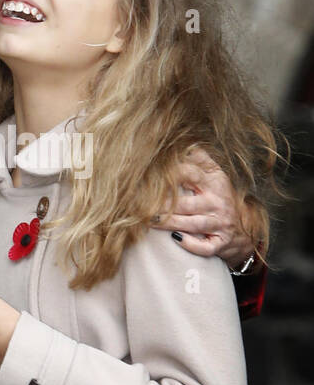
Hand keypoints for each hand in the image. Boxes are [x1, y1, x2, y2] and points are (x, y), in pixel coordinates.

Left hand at [149, 146, 255, 266]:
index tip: (148, 172)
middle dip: (163, 203)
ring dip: (169, 223)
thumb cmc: (219, 197)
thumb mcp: (214, 174)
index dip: (170, 173)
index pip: (190, 174)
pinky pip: (206, 246)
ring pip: (192, 224)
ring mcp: (220, 224)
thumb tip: (181, 138)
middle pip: (186, 202)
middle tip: (139, 202)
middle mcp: (217, 202)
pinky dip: (192, 244)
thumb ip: (199, 157)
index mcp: (214, 182)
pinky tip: (176, 239)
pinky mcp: (221, 243)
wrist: (244, 228)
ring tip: (149, 219)